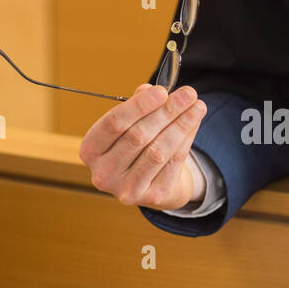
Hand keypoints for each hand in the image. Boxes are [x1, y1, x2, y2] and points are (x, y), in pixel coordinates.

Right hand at [78, 83, 207, 210]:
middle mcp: (104, 173)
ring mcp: (127, 189)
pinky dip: (186, 139)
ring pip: (158, 151)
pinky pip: (173, 163)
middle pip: (138, 136)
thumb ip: (136, 106)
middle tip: (188, 94)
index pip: (114, 123)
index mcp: (90, 150)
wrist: (148, 184)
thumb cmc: (133, 147)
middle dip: (166, 112)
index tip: (162, 91)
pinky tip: (194, 123)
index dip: (139, 106)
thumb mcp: (127, 125)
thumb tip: (151, 90)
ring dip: (181, 125)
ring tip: (197, 106)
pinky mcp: (152, 197)